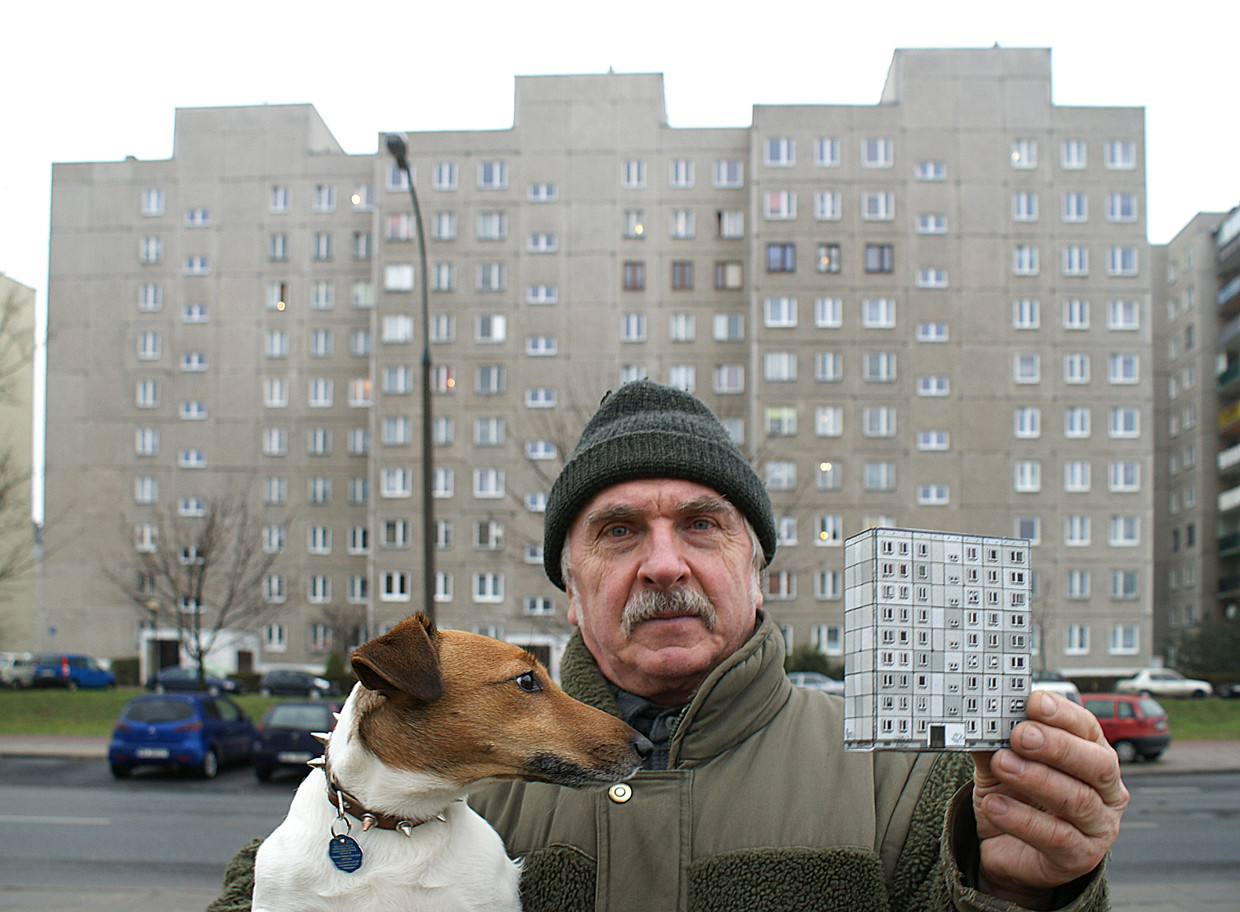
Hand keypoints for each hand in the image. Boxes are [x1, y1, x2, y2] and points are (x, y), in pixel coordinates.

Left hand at [971, 691, 1128, 907]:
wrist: (1005, 845)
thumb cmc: (1014, 795)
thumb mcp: (1000, 762)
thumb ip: (994, 741)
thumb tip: (976, 718)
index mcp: (1092, 755)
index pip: (1088, 728)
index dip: (1063, 714)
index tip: (1034, 702)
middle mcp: (1106, 790)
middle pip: (1097, 764)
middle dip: (1058, 746)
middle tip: (1021, 735)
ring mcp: (1098, 826)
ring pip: (1077, 799)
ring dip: (1036, 779)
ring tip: (1001, 764)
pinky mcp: (1080, 857)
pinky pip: (1057, 837)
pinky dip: (1022, 819)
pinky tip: (995, 805)